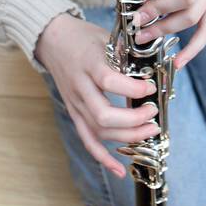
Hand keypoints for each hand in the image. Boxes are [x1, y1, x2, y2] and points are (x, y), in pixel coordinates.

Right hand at [35, 14, 159, 179]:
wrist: (51, 39)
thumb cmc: (83, 37)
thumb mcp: (105, 36)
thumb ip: (126, 52)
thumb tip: (152, 66)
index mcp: (88, 63)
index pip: (109, 81)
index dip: (132, 88)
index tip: (150, 86)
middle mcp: (80, 87)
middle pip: (103, 115)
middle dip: (133, 121)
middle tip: (153, 113)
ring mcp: (75, 103)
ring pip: (98, 131)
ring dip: (126, 137)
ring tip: (150, 131)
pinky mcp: (74, 113)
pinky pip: (87, 140)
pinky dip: (103, 158)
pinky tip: (120, 170)